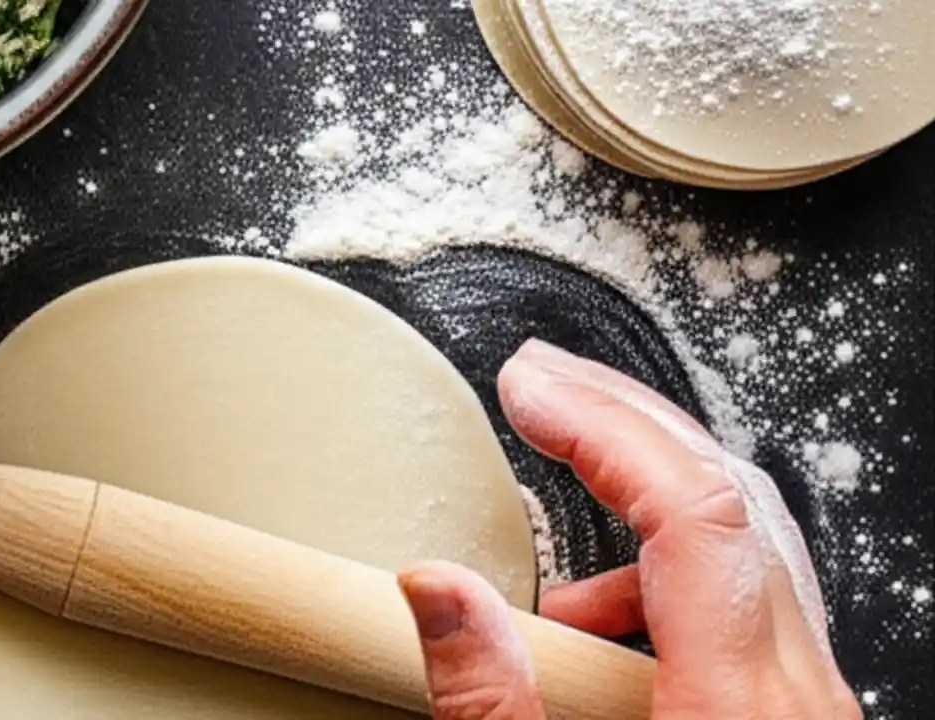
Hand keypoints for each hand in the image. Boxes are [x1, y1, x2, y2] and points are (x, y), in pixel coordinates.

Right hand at [398, 339, 860, 719]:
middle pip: (731, 494)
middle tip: (542, 383)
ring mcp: (804, 701)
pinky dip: (666, 571)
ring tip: (552, 500)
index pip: (691, 509)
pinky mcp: (789, 712)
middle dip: (622, 418)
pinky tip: (591, 612)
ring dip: (644, 490)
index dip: (603, 425)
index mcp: (739, 709)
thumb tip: (437, 589)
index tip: (528, 390)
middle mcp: (794, 695)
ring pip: (747, 536)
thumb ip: (490, 703)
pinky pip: (746, 597)